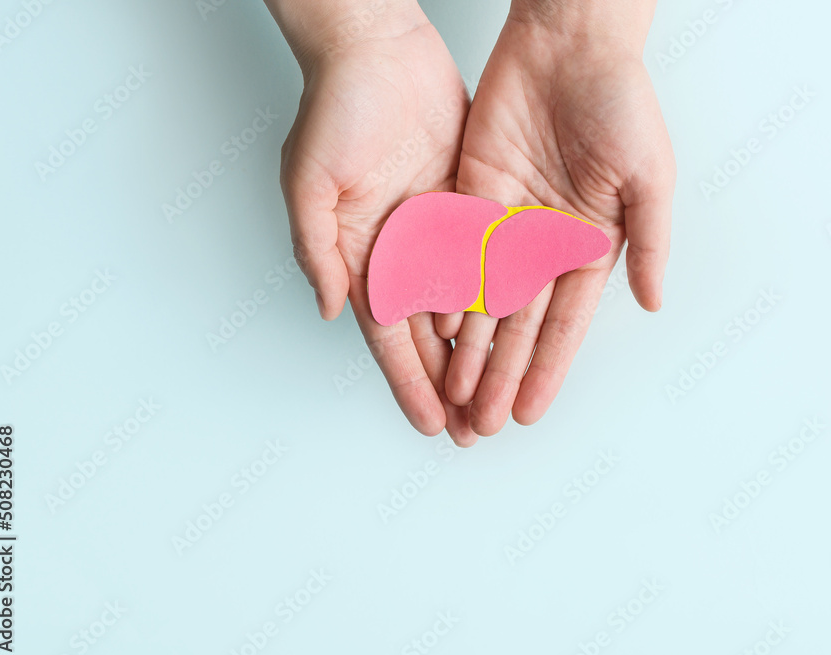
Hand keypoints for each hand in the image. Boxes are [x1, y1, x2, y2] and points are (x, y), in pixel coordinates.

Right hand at [265, 0, 476, 445]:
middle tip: (476, 429)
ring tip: (503, 392)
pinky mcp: (469, 202)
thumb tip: (333, 312)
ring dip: (483, 352)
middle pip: (431, 335)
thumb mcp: (309, 184)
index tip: (434, 424)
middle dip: (453, 384)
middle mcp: (403, 251)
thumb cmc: (334, 110)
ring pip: (467, 306)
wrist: (377, 49)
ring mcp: (438, 229)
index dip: (411, 382)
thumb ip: (318, 250)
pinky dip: (504, 295)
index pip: (389, 336)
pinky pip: (491, 257)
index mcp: (362, 255)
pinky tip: (522, 328)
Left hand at [438, 6, 675, 436]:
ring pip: (481, 298)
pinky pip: (453, 253)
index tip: (528, 413)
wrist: (569, 42)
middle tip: (479, 424)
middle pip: (517, 323)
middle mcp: (544, 242)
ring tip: (453, 394)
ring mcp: (506, 221)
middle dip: (500, 375)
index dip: (545, 370)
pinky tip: (431, 330)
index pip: (563, 323)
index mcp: (589, 244)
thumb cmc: (621, 103)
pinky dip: (443, 290)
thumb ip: (650, 244)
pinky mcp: (471, 194)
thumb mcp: (650, 179)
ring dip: (468, 348)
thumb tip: (652, 306)